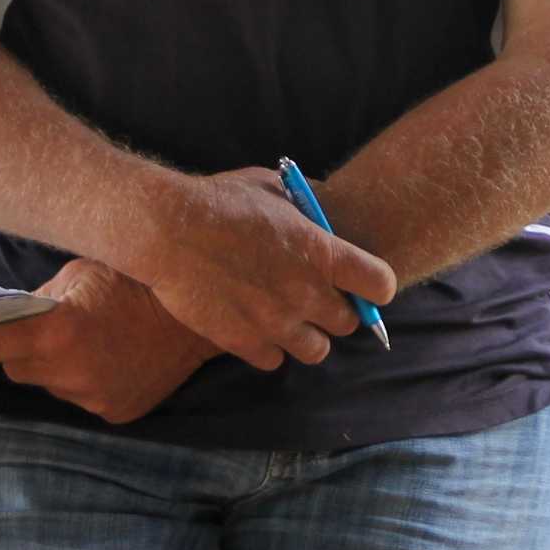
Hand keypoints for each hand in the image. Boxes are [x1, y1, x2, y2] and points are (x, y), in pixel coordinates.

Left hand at [0, 258, 215, 424]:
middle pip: (20, 367)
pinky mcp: (115, 413)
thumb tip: (12, 315)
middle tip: (59, 328)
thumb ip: (43, 298)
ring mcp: (93, 397)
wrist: (203, 313)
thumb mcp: (83, 273)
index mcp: (57, 332)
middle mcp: (69, 372)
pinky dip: (91, 381)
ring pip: (52, 385)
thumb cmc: (139, 281)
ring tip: (100, 342)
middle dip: (28, 350)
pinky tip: (117, 360)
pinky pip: (83, 398)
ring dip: (61, 367)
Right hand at [129, 168, 397, 371]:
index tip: (362, 283)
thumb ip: (306, 208)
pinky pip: (274, 360)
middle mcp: (307, 293)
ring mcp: (276, 322)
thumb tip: (322, 213)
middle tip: (315, 298)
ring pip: (316, 351)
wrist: (168, 230)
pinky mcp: (243, 342)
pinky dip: (269, 348)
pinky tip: (255, 325)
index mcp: (324, 253)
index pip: (381, 286)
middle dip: (336, 312)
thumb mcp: (275, 188)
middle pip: (348, 323)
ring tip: (288, 317)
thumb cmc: (220, 202)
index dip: (374, 285)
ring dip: (308, 336)